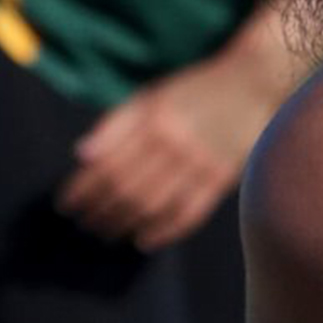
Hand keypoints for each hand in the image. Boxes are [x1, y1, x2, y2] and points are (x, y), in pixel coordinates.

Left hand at [56, 0, 307, 250]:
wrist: (256, 82)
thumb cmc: (197, 88)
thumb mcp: (153, 95)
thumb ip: (118, 123)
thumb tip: (82, 156)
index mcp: (153, 120)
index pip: (107, 165)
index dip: (83, 189)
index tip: (66, 205)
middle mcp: (175, 143)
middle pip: (127, 189)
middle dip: (100, 211)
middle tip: (85, 224)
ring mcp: (201, 162)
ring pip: (153, 204)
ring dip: (125, 224)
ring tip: (107, 234)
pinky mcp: (223, 177)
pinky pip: (190, 212)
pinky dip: (165, 231)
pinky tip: (145, 240)